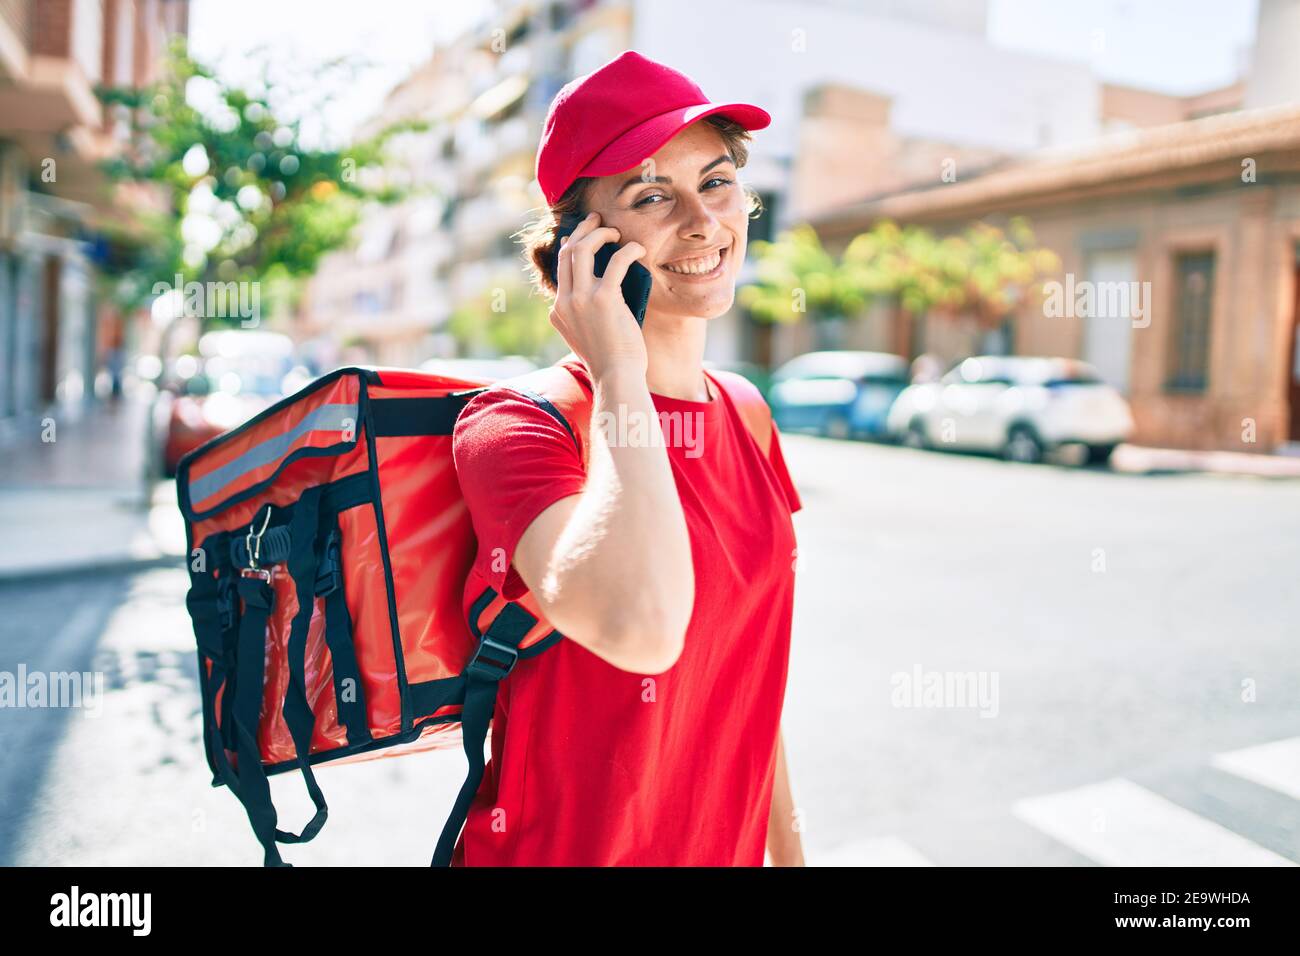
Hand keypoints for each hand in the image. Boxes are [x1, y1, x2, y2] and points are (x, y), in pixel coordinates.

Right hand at [550, 211, 647, 381]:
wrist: (617, 378)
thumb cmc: (610, 361)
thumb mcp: (587, 337)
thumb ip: (585, 316)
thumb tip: (602, 292)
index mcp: (558, 312)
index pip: (560, 268)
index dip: (571, 245)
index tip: (583, 235)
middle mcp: (564, 302)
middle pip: (567, 251)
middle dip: (582, 229)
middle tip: (597, 220)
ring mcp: (581, 299)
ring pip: (583, 248)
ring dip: (600, 233)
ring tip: (616, 232)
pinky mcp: (603, 299)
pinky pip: (616, 262)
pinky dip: (628, 251)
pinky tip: (638, 250)